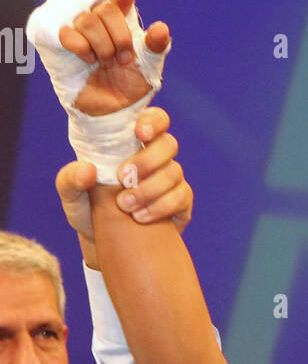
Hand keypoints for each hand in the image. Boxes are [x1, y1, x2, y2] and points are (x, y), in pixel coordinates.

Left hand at [55, 106, 191, 242]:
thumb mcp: (70, 196)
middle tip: (123, 178)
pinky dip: (160, 206)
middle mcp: (156, 158)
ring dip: (149, 188)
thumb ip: (69, 179)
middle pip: (169, 144)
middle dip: (147, 160)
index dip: (153, 121)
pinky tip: (141, 217)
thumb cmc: (89, 212)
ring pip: (174, 172)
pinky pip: (181, 197)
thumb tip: (88, 168)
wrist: (106, 244)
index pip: (154, 119)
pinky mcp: (181, 204)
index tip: (139, 134)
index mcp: (132, 143)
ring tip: (125, 206)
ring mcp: (171, 180)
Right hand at [59, 0, 168, 116]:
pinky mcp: (57, 37)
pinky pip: (70, 34)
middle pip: (107, 9)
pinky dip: (83, 49)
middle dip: (119, 39)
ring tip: (104, 63)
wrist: (110, 112)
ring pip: (89, 21)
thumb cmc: (128, 88)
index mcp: (120, 20)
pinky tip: (87, 60)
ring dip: (102, 48)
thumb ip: (155, 47)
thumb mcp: (148, 68)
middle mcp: (97, 18)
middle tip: (121, 60)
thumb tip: (162, 28)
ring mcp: (76, 26)